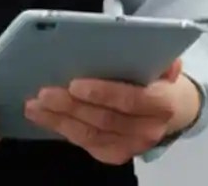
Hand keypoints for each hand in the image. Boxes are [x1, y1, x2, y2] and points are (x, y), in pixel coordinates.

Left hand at [25, 60, 201, 164]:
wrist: (173, 110)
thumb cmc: (159, 80)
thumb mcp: (166, 64)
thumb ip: (163, 58)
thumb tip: (159, 52)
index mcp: (163, 104)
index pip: (131, 100)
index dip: (103, 93)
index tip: (75, 84)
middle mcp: (148, 130)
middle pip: (104, 119)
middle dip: (71, 106)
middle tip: (45, 92)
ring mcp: (131, 146)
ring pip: (90, 134)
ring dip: (59, 120)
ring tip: (35, 105)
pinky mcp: (114, 154)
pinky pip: (84, 143)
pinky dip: (61, 129)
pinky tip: (43, 117)